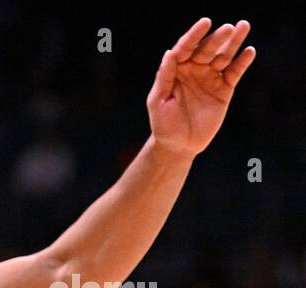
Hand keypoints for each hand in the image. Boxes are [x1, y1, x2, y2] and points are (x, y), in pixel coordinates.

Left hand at [147, 18, 254, 157]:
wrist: (178, 145)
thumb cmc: (163, 123)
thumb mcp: (158, 100)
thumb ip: (165, 77)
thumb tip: (169, 53)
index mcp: (177, 70)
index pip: (186, 48)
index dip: (194, 35)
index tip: (205, 22)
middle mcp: (195, 70)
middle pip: (207, 49)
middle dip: (217, 38)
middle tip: (228, 28)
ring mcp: (210, 78)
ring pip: (224, 56)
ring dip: (234, 43)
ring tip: (243, 27)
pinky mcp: (224, 89)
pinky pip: (234, 73)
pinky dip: (242, 62)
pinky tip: (249, 52)